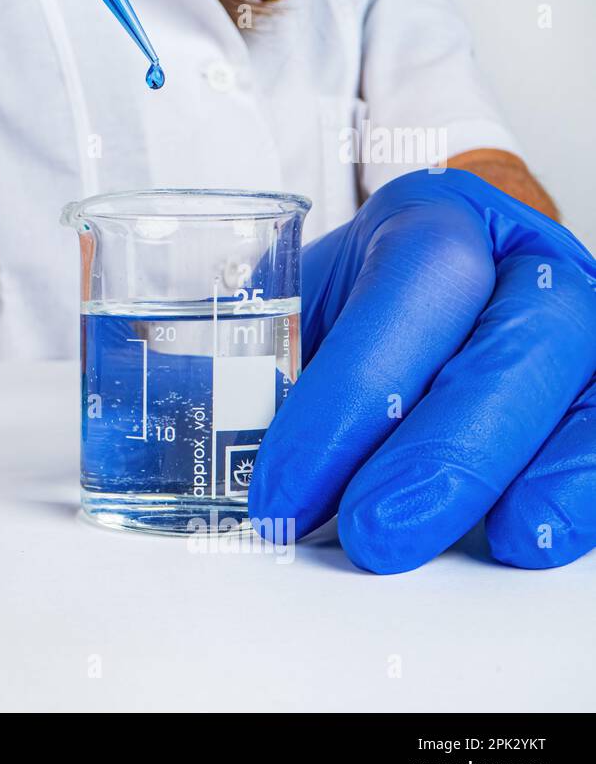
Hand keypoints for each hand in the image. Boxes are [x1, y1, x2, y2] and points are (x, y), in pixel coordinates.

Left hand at [251, 169, 595, 572]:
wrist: (429, 288)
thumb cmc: (355, 306)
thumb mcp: (300, 305)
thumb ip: (266, 364)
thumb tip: (206, 456)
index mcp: (439, 220)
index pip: (420, 283)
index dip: (354, 392)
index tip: (285, 488)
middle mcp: (530, 264)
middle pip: (517, 343)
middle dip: (438, 451)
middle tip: (367, 532)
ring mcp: (584, 327)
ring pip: (579, 395)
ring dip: (504, 481)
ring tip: (431, 543)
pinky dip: (571, 490)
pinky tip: (521, 537)